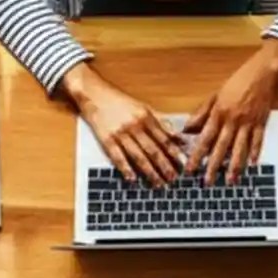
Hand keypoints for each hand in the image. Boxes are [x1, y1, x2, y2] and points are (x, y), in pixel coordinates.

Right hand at [63, 65, 183, 185]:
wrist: (94, 94)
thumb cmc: (119, 101)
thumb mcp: (143, 107)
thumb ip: (161, 121)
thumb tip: (177, 135)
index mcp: (145, 117)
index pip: (164, 138)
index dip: (175, 153)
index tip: (183, 164)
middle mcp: (134, 126)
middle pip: (153, 150)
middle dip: (165, 166)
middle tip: (173, 179)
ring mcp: (120, 134)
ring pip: (138, 156)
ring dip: (149, 172)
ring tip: (158, 183)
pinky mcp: (106, 140)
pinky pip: (118, 157)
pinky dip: (126, 169)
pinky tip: (133, 179)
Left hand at [185, 43, 277, 184]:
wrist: (262, 73)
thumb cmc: (237, 82)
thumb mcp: (215, 95)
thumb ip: (201, 113)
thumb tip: (187, 128)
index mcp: (219, 113)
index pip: (205, 138)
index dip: (197, 155)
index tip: (190, 169)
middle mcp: (232, 120)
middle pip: (221, 147)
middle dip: (213, 167)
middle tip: (207, 183)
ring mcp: (248, 122)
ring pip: (240, 148)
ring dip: (234, 166)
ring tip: (230, 180)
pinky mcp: (261, 122)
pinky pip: (258, 140)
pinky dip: (255, 153)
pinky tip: (251, 165)